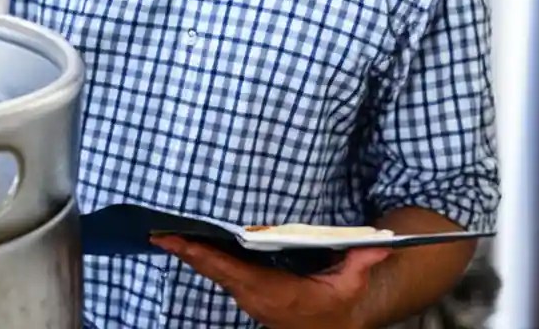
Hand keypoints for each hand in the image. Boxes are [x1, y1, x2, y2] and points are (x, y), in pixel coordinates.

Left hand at [151, 236, 390, 328]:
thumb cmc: (335, 306)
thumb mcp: (350, 286)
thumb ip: (360, 263)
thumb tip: (379, 246)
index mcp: (273, 292)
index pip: (232, 272)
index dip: (205, 257)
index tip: (181, 242)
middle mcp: (253, 295)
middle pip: (213, 270)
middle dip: (186, 252)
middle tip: (159, 233)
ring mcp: (246, 294)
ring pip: (211, 271)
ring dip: (188, 253)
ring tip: (162, 233)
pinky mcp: (244, 290)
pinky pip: (216, 271)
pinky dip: (198, 257)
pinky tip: (182, 243)